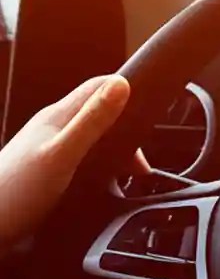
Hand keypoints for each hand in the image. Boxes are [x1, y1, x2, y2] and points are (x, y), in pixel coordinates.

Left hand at [0, 75, 130, 253]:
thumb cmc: (13, 194)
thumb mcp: (62, 155)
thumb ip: (93, 120)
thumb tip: (121, 84)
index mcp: (57, 117)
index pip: (99, 85)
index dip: (126, 91)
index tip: (147, 113)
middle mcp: (55, 132)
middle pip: (103, 117)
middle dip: (127, 136)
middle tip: (138, 165)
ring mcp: (52, 155)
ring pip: (97, 145)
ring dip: (116, 159)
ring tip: (127, 180)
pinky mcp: (51, 179)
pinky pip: (87, 168)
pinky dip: (103, 177)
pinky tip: (106, 194)